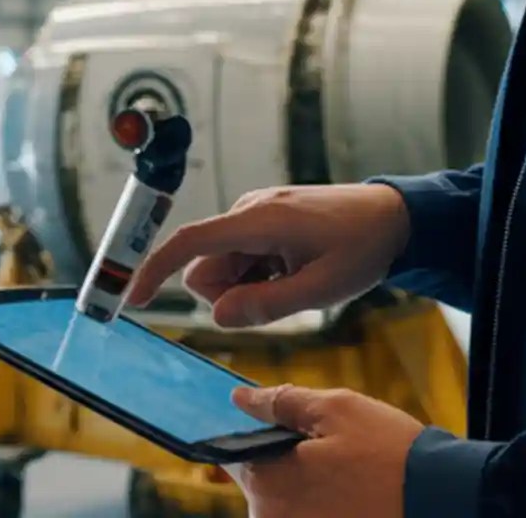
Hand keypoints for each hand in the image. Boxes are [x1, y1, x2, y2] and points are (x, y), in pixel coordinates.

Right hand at [127, 184, 409, 326]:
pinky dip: (258, 274)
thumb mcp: (321, 289)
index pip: (190, 243)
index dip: (155, 269)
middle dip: (229, 294)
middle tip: (282, 296)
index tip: (133, 298)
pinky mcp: (261, 219)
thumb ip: (266, 305)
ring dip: (247, 286)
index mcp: (259, 221)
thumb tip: (217, 316)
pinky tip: (293, 270)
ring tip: (294, 281)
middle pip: (206, 267)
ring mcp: (254, 213)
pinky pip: (240, 256)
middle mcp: (248, 210)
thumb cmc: (361, 248)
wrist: (393, 216)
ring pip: (223, 266)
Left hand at [231, 384, 424, 517]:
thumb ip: (282, 402)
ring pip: (285, 503)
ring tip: (349, 474)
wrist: (445, 501)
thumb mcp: (339, 410)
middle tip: (329, 450)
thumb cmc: (392, 455)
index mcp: (269, 483)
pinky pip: (308, 515)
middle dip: (284, 461)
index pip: (231, 454)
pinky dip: (322, 504)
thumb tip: (241, 398)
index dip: (250, 435)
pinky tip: (354, 494)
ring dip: (306, 486)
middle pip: (260, 481)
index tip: (276, 430)